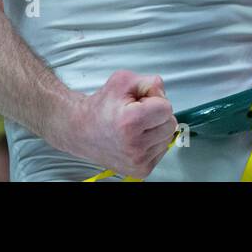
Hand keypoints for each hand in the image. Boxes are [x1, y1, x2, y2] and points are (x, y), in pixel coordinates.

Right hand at [54, 70, 177, 178]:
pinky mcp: (140, 170)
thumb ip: (149, 81)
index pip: (166, 108)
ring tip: (135, 126)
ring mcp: (137, 161)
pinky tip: (137, 137)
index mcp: (131, 122)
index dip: (154, 99)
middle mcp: (135, 146)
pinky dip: (153, 141)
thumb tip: (163, 92)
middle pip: (170, 124)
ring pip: (167, 138)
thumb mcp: (122, 80)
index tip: (139, 102)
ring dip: (155, 129)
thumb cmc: (101, 106)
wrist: (81, 130)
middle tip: (137, 113)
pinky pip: (162, 150)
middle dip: (157, 115)